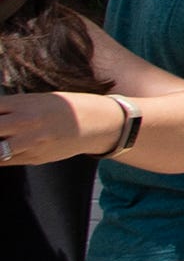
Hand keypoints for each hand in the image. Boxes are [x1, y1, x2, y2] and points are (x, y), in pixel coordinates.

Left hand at [0, 90, 122, 165]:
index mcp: (24, 104)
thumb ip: (11, 108)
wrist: (97, 123)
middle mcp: (25, 122)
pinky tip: (3, 150)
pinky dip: (0, 156)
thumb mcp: (37, 99)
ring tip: (2, 140)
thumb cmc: (64, 107)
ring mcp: (30, 142)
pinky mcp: (34, 158)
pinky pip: (6, 161)